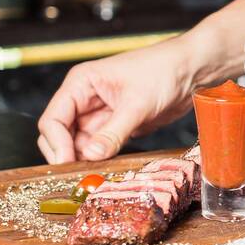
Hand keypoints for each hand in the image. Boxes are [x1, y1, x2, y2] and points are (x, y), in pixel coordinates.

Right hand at [36, 39, 204, 163]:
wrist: (190, 70)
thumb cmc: (163, 71)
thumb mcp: (137, 104)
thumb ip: (113, 132)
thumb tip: (91, 155)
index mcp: (81, 83)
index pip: (53, 119)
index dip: (56, 144)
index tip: (67, 163)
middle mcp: (85, 98)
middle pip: (59, 134)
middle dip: (65, 154)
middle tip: (78, 174)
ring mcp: (99, 113)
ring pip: (78, 143)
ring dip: (83, 159)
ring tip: (93, 174)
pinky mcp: (114, 125)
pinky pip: (98, 147)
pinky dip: (99, 159)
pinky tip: (106, 168)